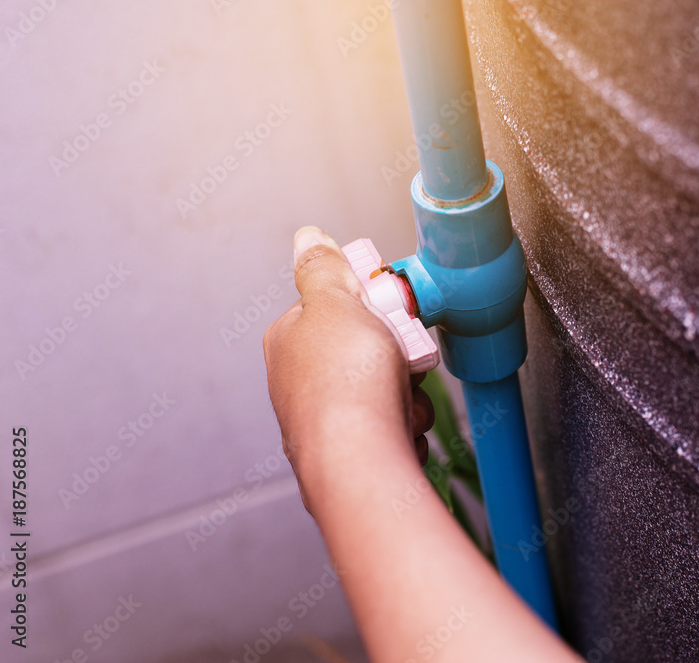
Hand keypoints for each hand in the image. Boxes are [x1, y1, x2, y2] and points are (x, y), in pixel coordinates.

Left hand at [263, 226, 433, 513]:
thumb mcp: (336, 302)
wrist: (359, 462)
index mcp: (291, 340)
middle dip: (397, 357)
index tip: (392, 311)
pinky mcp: (351, 453)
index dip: (372, 307)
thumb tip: (307, 237)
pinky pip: (392, 428)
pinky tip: (400, 431)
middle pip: (368, 350)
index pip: (337, 307)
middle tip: (403, 359)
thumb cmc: (344, 384)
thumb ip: (324, 268)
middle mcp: (300, 382)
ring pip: (386, 391)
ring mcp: (325, 420)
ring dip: (407, 395)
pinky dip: (404, 428)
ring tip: (401, 401)